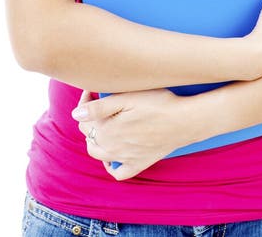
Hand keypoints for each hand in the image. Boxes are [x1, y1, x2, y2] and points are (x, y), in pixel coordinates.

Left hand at [71, 87, 188, 180]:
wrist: (185, 120)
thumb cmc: (157, 103)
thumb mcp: (127, 98)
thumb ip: (99, 107)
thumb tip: (76, 115)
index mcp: (106, 131)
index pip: (83, 119)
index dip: (85, 102)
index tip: (93, 90)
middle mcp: (112, 149)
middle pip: (89, 136)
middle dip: (89, 120)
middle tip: (99, 103)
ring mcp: (125, 159)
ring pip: (99, 154)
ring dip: (96, 141)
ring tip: (103, 125)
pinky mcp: (139, 164)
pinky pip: (119, 172)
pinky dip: (112, 165)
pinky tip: (114, 155)